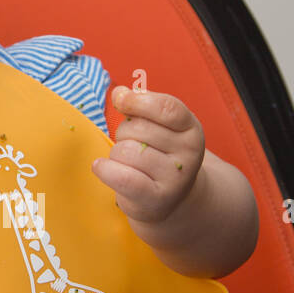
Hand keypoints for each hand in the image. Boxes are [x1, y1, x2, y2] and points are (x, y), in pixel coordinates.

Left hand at [92, 85, 204, 226]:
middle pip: (139, 129)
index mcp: (191, 129)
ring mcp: (176, 179)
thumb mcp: (157, 127)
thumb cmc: (157, 155)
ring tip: (127, 163)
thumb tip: (119, 93)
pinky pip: (122, 177)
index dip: (138, 100)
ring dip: (116, 154)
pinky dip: (105, 169)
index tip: (120, 98)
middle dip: (124, 133)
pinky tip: (102, 168)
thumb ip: (140, 106)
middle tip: (132, 146)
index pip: (166, 108)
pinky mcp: (157, 199)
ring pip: (126, 151)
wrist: (169, 199)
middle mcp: (189, 154)